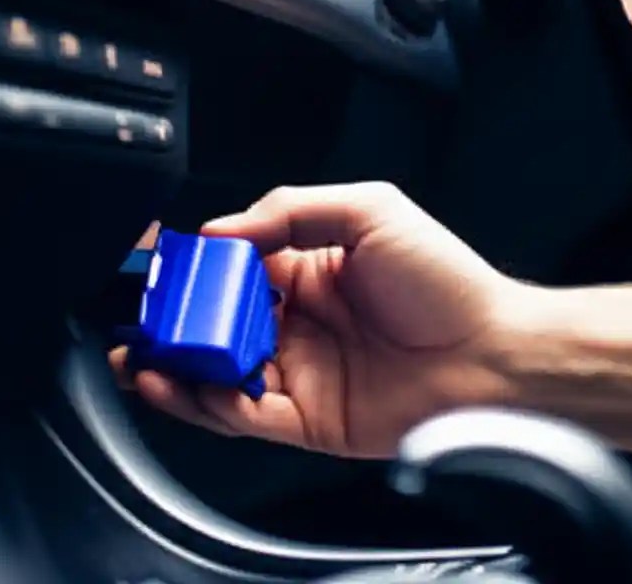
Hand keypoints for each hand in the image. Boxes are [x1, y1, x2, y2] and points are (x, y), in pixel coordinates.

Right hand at [110, 182, 526, 457]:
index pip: (232, 267)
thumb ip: (292, 211)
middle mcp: (300, 324)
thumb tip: (222, 228)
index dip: (190, 266)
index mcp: (309, 271)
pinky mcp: (308, 420)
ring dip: (174, 369)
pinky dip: (207, 406)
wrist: (493, 353)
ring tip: (140, 356)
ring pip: (218, 376)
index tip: (153, 260)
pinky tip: (184, 387)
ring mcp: (301, 373)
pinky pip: (244, 417)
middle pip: (214, 325)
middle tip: (138, 315)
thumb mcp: (372, 212)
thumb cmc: (447, 282)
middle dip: (170, 322)